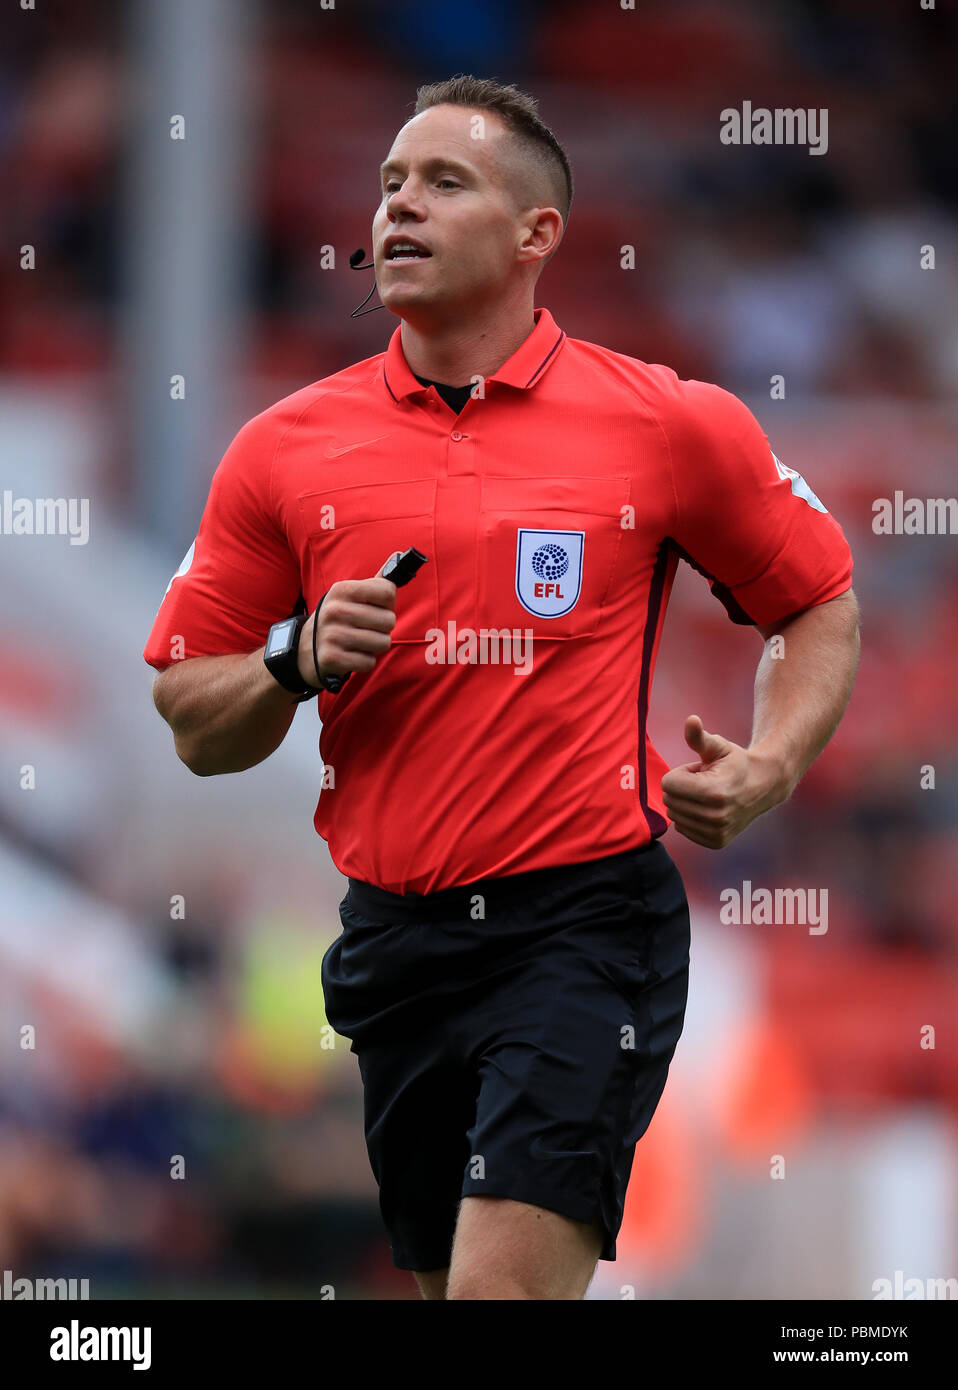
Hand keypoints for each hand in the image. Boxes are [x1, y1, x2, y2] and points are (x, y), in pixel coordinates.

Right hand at [297, 554, 399, 685]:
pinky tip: (351, 656)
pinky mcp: (331, 658)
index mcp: (342, 590)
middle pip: (389, 620)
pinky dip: (364, 662)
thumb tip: (399, 555)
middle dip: (382, 629)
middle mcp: (335, 610)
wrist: (304, 650)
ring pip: (382, 643)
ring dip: (375, 647)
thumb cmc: (337, 620)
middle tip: (365, 630)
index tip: (375, 608)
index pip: (387, 591)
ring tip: (359, 643)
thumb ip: (376, 582)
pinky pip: (368, 662)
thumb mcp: (349, 597)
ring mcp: (332, 635)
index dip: (387, 603)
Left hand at [660, 715, 786, 848]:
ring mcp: (716, 832)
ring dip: (685, 802)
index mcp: (713, 792)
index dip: (681, 773)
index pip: (668, 784)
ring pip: (674, 815)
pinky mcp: (716, 842)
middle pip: (669, 800)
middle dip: (682, 788)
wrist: (763, 786)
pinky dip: (689, 817)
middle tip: (704, 782)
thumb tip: (691, 719)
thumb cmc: (735, 763)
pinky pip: (682, 828)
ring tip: (706, 795)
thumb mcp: (718, 746)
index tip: (700, 771)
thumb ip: (699, 737)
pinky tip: (708, 809)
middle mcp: (715, 816)